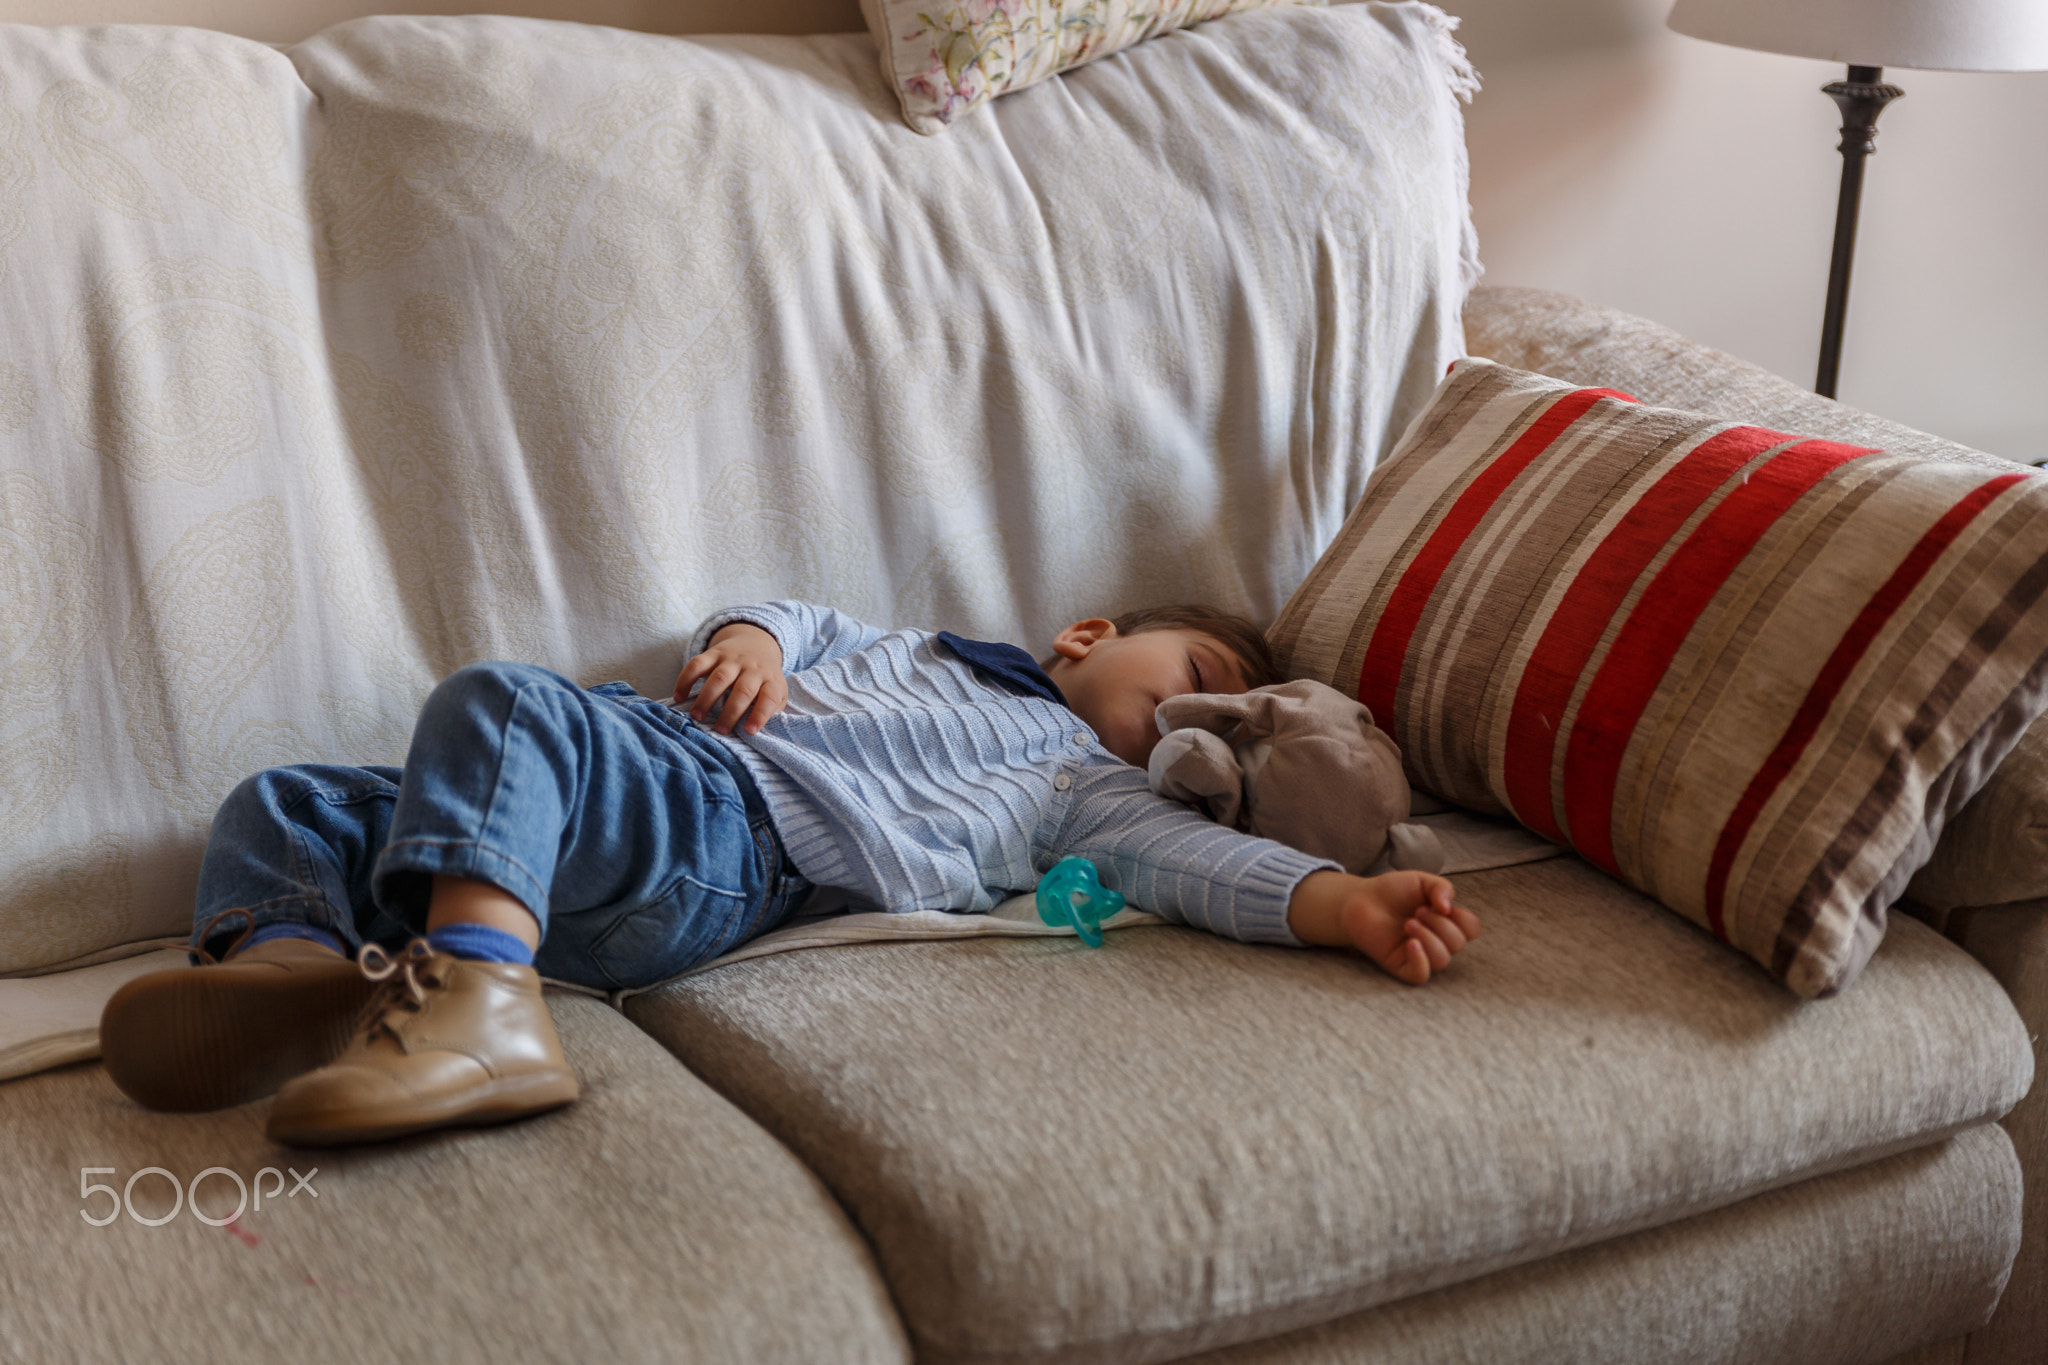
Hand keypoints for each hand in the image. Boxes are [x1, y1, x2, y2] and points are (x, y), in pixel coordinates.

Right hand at [673, 623, 787, 734]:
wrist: (755, 644)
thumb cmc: (764, 680)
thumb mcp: (777, 692)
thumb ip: (772, 710)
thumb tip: (762, 732)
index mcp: (771, 681)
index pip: (769, 697)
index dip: (761, 714)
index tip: (749, 731)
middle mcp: (753, 668)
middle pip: (743, 690)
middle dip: (731, 711)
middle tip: (720, 730)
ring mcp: (733, 659)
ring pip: (719, 677)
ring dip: (707, 698)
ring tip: (697, 717)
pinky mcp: (713, 653)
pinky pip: (697, 664)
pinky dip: (685, 680)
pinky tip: (679, 697)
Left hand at [1286, 870, 1479, 984]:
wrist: (1361, 899)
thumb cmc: (1392, 891)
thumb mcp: (1421, 881)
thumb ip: (1441, 888)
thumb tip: (1448, 908)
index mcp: (1446, 922)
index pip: (1471, 929)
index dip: (1462, 918)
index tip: (1440, 904)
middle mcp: (1436, 940)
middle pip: (1458, 943)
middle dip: (1439, 924)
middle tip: (1417, 912)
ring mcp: (1420, 955)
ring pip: (1442, 960)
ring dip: (1429, 938)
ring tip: (1409, 924)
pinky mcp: (1401, 966)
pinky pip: (1421, 975)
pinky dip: (1420, 960)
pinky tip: (1410, 943)